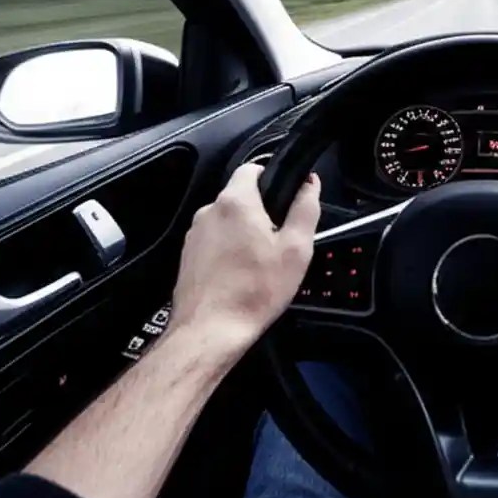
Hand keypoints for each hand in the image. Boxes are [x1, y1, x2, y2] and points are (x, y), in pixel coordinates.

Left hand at [169, 164, 321, 363]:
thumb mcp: (296, 249)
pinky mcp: (187, 256)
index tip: (285, 200)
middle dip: (261, 212)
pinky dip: (228, 252)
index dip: (272, 178)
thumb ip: (306, 209)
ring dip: (243, 234)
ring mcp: (194, 234)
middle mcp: (209, 211)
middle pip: (240, 197)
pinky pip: (214, 242)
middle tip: (280, 241)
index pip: (252, 168)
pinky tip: (240, 276)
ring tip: (260, 264)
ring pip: (227, 221)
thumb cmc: (256, 290)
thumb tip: (310, 184)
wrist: (210, 330)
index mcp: (236, 202)